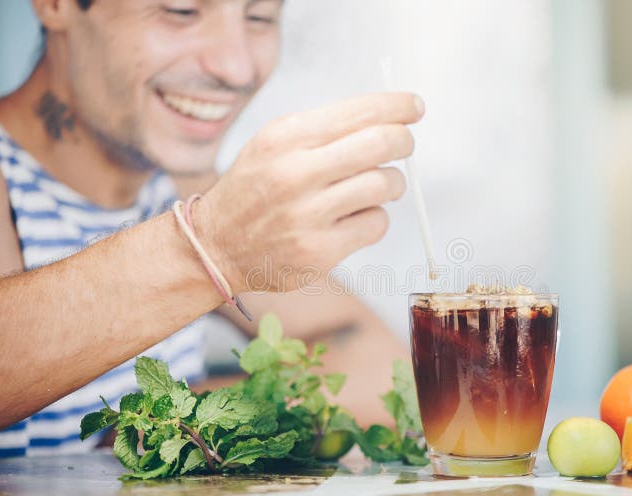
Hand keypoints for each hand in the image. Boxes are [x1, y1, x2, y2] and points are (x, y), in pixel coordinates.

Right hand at [194, 92, 423, 291]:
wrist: (216, 245)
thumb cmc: (255, 189)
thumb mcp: (273, 144)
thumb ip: (324, 130)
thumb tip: (387, 119)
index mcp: (285, 138)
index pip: (359, 112)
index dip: (397, 107)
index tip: (415, 107)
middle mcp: (295, 173)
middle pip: (381, 144)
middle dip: (404, 141)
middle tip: (405, 144)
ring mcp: (308, 215)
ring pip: (384, 185)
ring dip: (392, 183)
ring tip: (377, 186)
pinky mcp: (320, 251)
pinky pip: (376, 224)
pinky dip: (375, 218)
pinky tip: (355, 217)